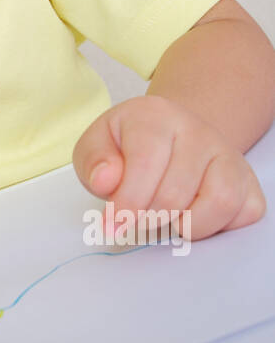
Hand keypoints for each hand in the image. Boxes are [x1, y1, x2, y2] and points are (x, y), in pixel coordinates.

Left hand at [72, 94, 265, 241]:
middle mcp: (198, 129)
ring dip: (186, 224)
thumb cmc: (128, 148)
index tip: (114, 224)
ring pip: (219, 202)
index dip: (128, 200)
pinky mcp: (248, 179)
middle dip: (149, 218)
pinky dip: (217, 226)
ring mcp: (228, 153)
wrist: (170, 139)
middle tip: (138, 218)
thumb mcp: (96, 146)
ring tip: (166, 218)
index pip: (146, 162)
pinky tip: (193, 215)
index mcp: (155, 116)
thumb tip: (107, 181)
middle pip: (176, 192)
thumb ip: (93, 162)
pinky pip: (243, 212)